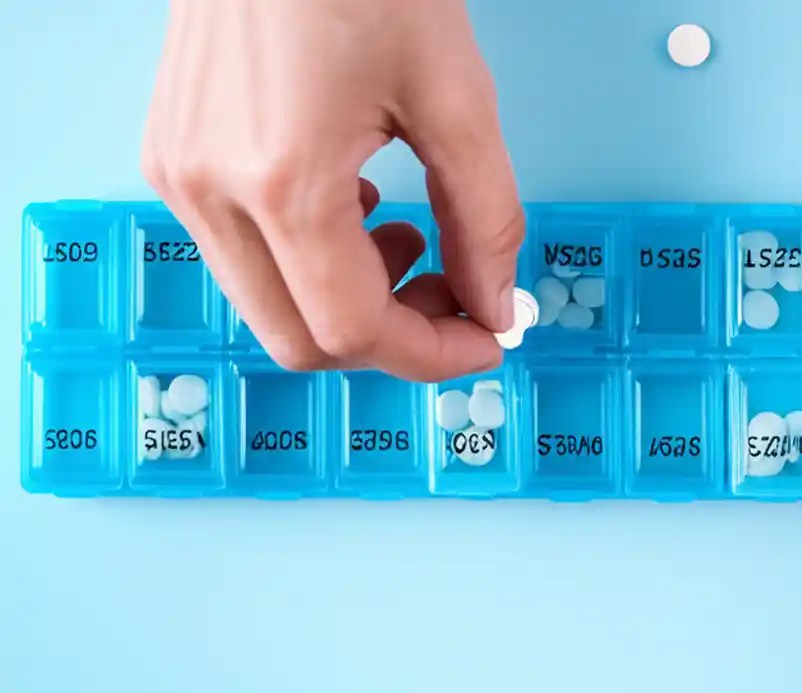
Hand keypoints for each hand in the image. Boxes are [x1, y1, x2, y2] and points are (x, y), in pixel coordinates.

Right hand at [142, 0, 521, 379]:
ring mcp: (179, 173)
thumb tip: (493, 299)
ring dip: (348, 299)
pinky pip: (242, 253)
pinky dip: (309, 259)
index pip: (353, 331)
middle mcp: (209, 188)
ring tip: (408, 234)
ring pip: (269, 304)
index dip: (432, 353)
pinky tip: (357, 204)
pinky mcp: (174, 154)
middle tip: (452, 298)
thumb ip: (485, 217)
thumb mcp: (456, 98)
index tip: (483, 337)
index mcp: (281, 181)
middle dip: (389, 338)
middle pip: (299, 340)